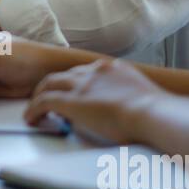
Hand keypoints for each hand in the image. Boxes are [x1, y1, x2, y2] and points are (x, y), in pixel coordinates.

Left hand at [22, 59, 167, 142]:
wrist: (153, 114)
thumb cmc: (157, 114)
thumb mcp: (143, 99)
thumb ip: (129, 100)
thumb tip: (123, 112)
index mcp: (114, 69)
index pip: (88, 71)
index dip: (77, 83)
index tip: (74, 92)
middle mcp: (95, 71)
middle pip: (66, 74)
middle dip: (54, 85)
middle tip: (47, 98)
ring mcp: (82, 84)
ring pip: (50, 83)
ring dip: (40, 96)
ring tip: (35, 109)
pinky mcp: (71, 100)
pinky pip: (44, 101)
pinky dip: (34, 110)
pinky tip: (31, 119)